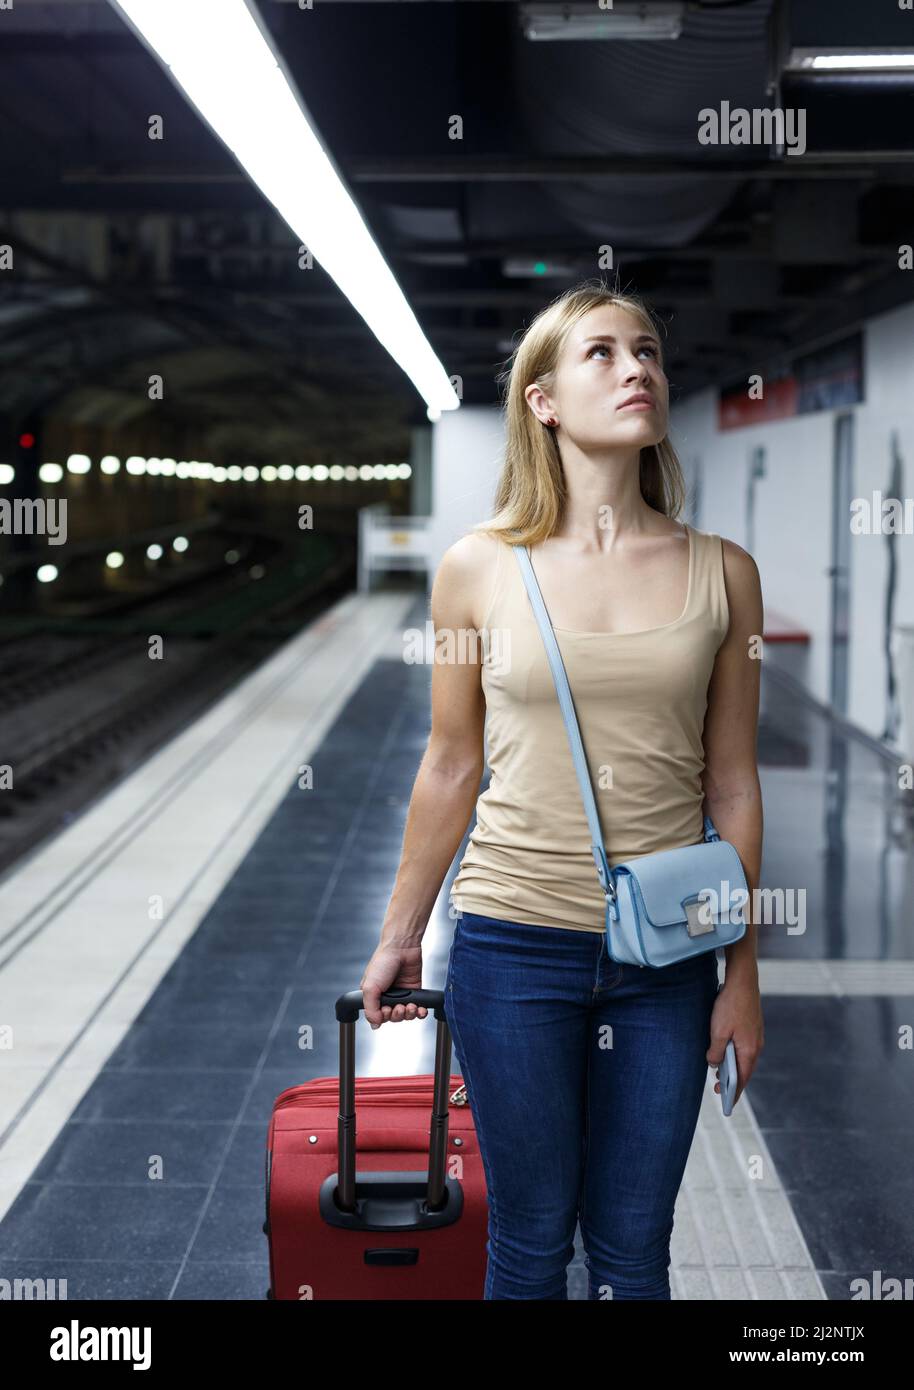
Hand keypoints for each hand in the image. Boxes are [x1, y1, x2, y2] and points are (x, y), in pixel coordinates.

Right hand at [360, 943, 427, 1027]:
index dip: (384, 1017)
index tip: (387, 1010)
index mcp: (374, 996)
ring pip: (406, 1015)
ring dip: (409, 1014)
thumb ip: (370, 1008)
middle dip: (398, 1015)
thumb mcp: (370, 987)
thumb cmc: (383, 961)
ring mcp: (402, 994)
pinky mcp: (414, 991)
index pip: (378, 1016)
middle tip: (399, 1006)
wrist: (402, 947)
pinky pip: (418, 1008)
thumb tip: (375, 1024)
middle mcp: (387, 996)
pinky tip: (420, 1009)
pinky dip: (420, 1012)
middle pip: (393, 1018)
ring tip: (410, 1005)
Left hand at [706, 973, 763, 1105]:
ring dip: (733, 1067)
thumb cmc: (730, 1006)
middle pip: (745, 1070)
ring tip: (719, 1073)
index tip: (727, 1104)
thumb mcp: (718, 1031)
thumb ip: (716, 1052)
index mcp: (749, 1050)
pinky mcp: (753, 1027)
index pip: (742, 1079)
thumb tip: (714, 1064)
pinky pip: (744, 1047)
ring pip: (744, 1058)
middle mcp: (756, 1046)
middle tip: (717, 1089)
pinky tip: (725, 1053)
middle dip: (732, 1081)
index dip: (734, 1092)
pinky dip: (735, 1055)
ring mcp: (756, 1036)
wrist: (743, 981)